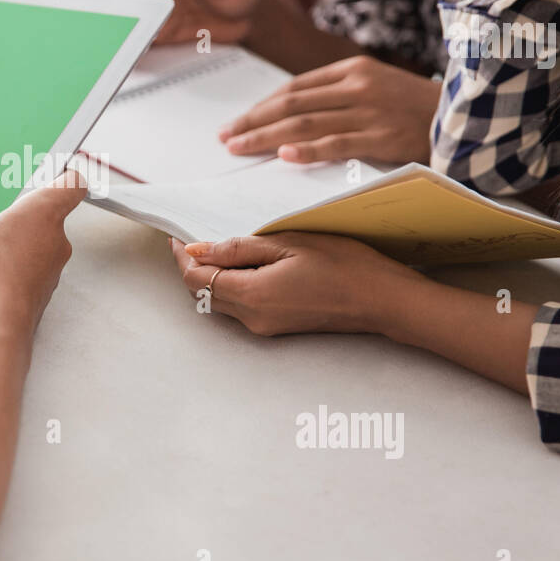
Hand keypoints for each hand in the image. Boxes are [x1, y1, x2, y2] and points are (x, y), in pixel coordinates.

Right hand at [0, 172, 87, 334]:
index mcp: (41, 214)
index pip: (71, 185)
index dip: (66, 176)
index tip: (59, 173)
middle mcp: (53, 242)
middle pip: (41, 222)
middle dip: (12, 222)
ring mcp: (48, 273)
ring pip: (18, 254)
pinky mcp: (36, 298)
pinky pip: (6, 281)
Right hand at [123, 0, 261, 44]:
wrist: (248, 15)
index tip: (139, 12)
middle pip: (129, 4)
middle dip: (127, 21)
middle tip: (132, 37)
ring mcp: (157, 10)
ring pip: (133, 24)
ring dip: (131, 38)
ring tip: (135, 53)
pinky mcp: (161, 31)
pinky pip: (145, 41)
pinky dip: (140, 50)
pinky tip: (141, 60)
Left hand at [170, 233, 421, 335]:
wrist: (382, 299)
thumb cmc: (341, 265)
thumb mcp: (286, 244)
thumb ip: (238, 248)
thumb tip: (198, 249)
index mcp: (250, 295)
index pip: (195, 279)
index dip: (182, 256)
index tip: (178, 235)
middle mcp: (252, 318)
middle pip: (203, 293)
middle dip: (194, 266)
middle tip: (198, 236)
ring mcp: (264, 326)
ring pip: (220, 300)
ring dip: (214, 275)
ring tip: (226, 246)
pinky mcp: (277, 326)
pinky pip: (241, 304)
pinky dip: (234, 283)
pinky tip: (250, 263)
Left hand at [220, 55, 440, 164]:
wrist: (470, 118)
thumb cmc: (418, 110)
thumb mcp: (377, 90)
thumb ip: (338, 99)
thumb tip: (292, 119)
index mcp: (353, 70)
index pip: (294, 88)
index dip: (260, 106)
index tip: (236, 123)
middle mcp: (357, 86)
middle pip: (291, 104)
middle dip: (253, 122)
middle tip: (225, 138)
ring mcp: (370, 110)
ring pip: (306, 124)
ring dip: (266, 137)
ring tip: (239, 148)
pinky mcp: (384, 136)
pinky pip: (338, 144)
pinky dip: (308, 150)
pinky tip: (283, 156)